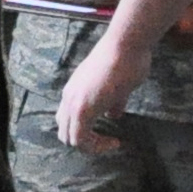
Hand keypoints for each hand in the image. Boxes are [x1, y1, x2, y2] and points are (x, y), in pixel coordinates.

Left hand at [53, 25, 148, 153]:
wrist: (126, 45)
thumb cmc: (126, 60)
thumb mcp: (118, 86)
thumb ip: (113, 102)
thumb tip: (114, 115)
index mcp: (74, 90)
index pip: (69, 120)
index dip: (88, 132)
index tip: (110, 134)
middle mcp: (69, 97)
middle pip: (65, 132)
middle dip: (87, 142)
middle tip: (107, 141)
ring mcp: (74, 103)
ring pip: (70, 138)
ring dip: (90, 146)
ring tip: (110, 143)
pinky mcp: (83, 109)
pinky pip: (81, 139)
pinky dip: (96, 146)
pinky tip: (114, 142)